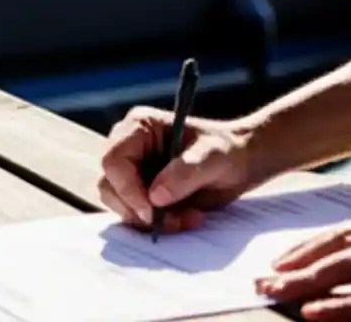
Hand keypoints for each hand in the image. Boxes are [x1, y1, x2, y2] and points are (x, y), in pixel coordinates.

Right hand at [97, 106, 256, 231]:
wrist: (241, 164)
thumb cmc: (228, 150)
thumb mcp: (213, 157)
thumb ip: (185, 172)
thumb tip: (155, 196)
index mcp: (139, 126)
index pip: (113, 160)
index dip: (128, 189)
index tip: (153, 211)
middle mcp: (128, 146)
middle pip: (109, 185)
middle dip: (139, 209)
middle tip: (175, 221)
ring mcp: (131, 170)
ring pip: (118, 203)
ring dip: (149, 220)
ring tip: (186, 219)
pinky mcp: (139, 191)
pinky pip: (133, 214)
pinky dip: (155, 224)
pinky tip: (184, 218)